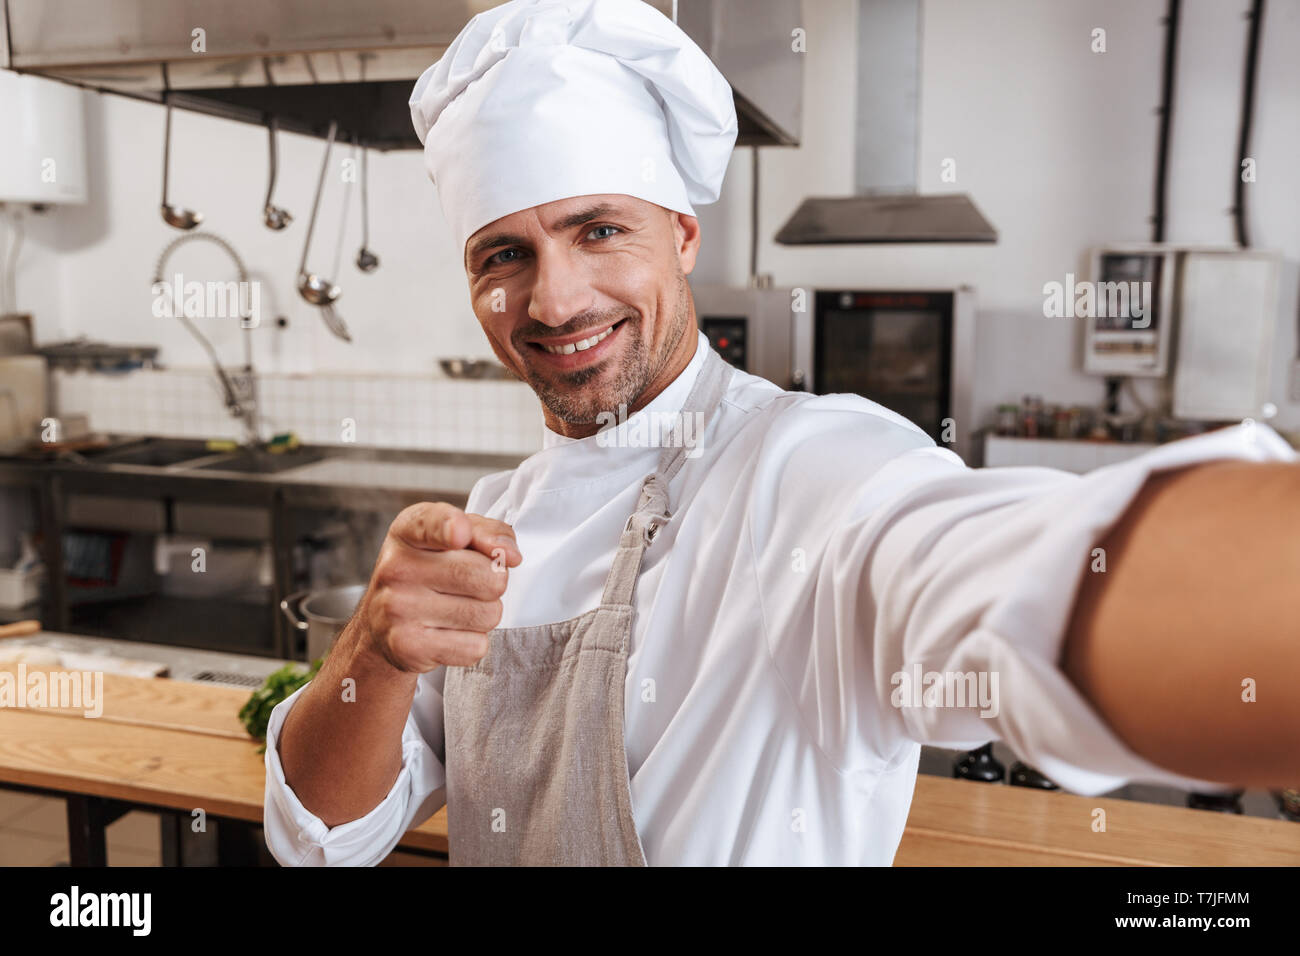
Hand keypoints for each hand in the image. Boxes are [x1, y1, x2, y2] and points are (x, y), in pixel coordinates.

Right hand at [354, 502, 521, 672]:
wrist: (383, 625)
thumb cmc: (429, 573)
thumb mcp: (454, 538)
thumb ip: (487, 532)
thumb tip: (510, 555)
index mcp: (408, 532)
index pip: (431, 524)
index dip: (450, 527)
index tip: (460, 533)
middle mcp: (396, 568)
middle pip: (486, 575)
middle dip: (494, 583)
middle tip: (470, 585)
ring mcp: (398, 609)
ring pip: (487, 614)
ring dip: (484, 614)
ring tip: (456, 609)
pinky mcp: (408, 647)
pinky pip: (476, 646)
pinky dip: (472, 643)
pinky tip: (447, 633)